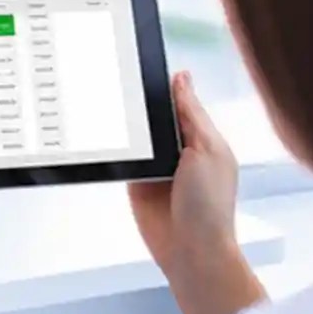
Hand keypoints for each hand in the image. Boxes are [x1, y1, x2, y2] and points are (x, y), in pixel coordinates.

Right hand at [128, 71, 265, 313]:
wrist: (191, 249)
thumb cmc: (210, 204)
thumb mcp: (207, 150)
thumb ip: (191, 114)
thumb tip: (182, 77)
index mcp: (202, 138)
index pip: (180, 102)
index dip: (164, 86)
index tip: (144, 64)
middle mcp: (178, 149)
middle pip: (155, 116)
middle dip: (141, 103)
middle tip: (118, 78)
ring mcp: (156, 165)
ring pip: (137, 134)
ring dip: (127, 124)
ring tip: (106, 100)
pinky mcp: (136, 180)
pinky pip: (123, 156)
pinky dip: (116, 146)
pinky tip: (102, 130)